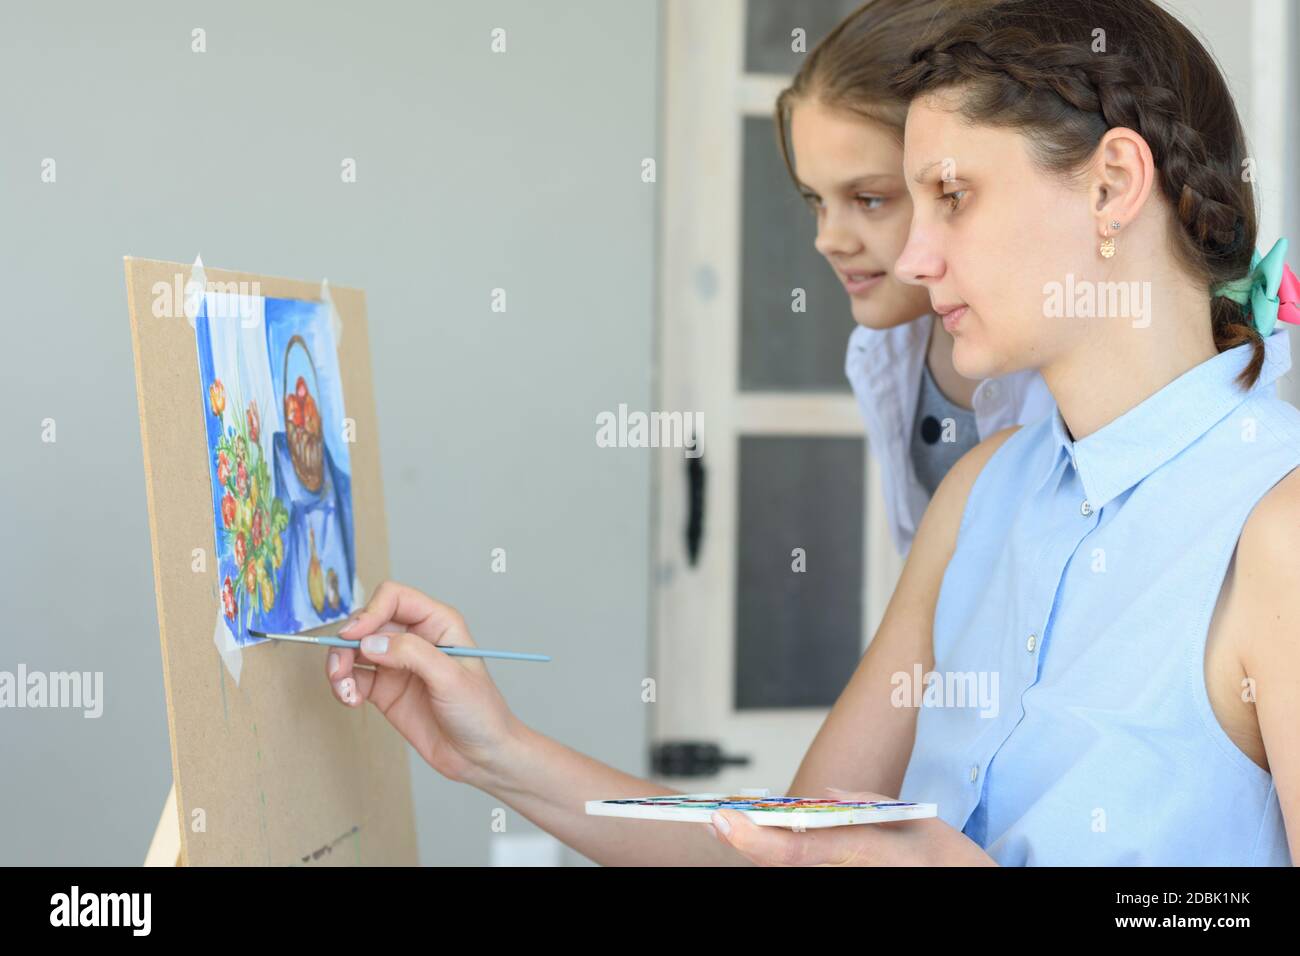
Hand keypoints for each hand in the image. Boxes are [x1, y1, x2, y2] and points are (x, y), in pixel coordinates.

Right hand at [325, 580, 521, 786]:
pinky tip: (352, 700)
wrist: (480, 755)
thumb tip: (370, 643)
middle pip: (367, 622)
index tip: (354, 636)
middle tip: (340, 669)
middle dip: (347, 642)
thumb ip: (412, 654)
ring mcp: (397, 664)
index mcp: (437, 623)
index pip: (394, 598)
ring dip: (340, 665)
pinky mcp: (385, 690)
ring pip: (354, 650)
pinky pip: (354, 678)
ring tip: (343, 689)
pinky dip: (344, 686)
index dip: (370, 612)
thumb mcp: (451, 678)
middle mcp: (414, 638)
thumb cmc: (480, 711)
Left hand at [708, 788, 997, 865]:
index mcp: (869, 852)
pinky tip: (769, 838)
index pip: (801, 849)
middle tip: (718, 819)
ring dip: (768, 849)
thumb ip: (863, 805)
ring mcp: (852, 886)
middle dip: (749, 842)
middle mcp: (854, 877)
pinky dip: (789, 855)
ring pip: (795, 872)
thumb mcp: (914, 820)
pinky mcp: (852, 891)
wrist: (972, 887)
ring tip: (738, 825)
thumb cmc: (947, 857)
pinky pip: (812, 872)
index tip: (723, 821)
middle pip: (787, 864)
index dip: (756, 838)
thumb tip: (820, 797)